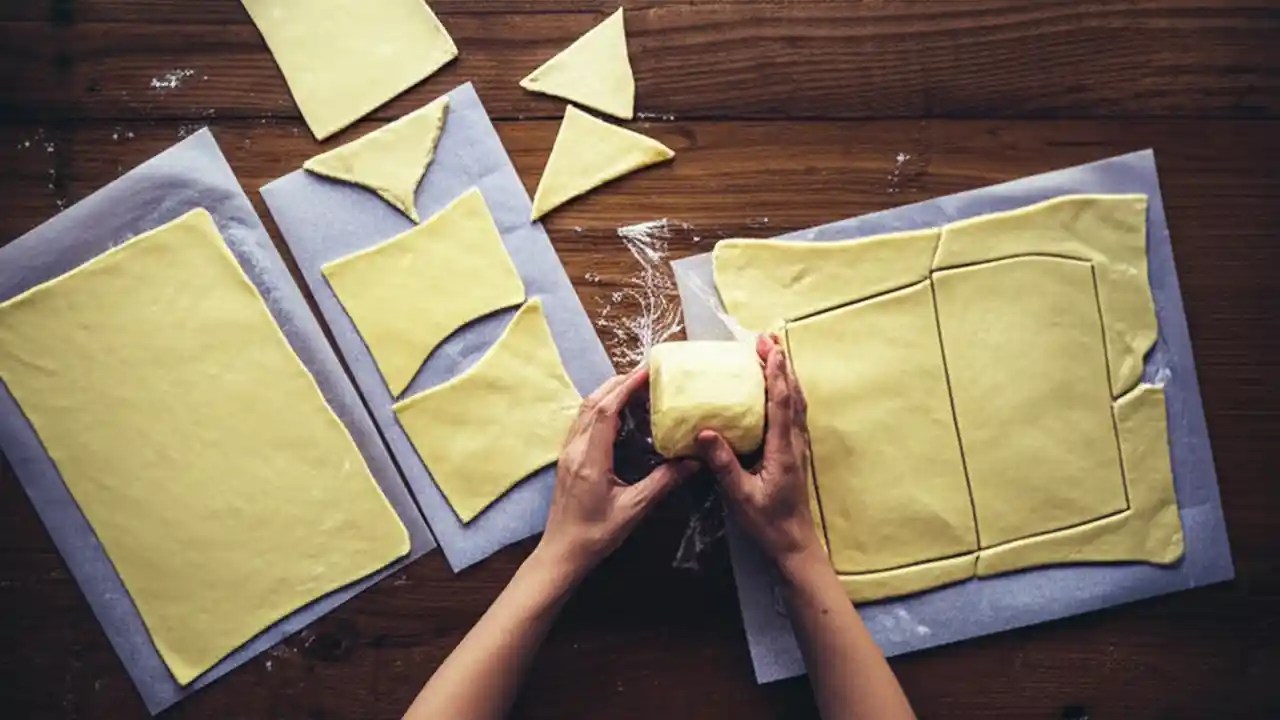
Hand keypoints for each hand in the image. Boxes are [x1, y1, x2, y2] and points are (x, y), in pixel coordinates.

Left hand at [537, 367, 698, 582]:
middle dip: (618, 383)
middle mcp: (574, 449)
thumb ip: (662, 482)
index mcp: (589, 459)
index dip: (625, 387)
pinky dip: (600, 407)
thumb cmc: (596, 534)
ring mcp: (567, 452)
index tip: (647, 373)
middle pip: (593, 402)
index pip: (605, 411)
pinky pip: (582, 422)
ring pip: (584, 410)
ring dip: (608, 392)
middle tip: (646, 373)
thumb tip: (692, 462)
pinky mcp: (567, 458)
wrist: (562, 552)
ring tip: (634, 385)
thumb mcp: (634, 509)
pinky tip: (616, 411)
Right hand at [696, 334, 821, 564]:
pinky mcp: (793, 452)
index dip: (775, 373)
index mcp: (783, 449)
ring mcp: (796, 446)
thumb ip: (723, 464)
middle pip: (792, 394)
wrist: (794, 542)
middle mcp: (794, 442)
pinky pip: (793, 413)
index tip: (769, 348)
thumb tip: (704, 432)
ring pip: (796, 402)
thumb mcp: (740, 495)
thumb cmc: (768, 522)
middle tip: (766, 339)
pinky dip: (785, 392)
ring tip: (771, 354)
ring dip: (784, 375)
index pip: (781, 402)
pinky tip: (774, 389)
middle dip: (781, 364)